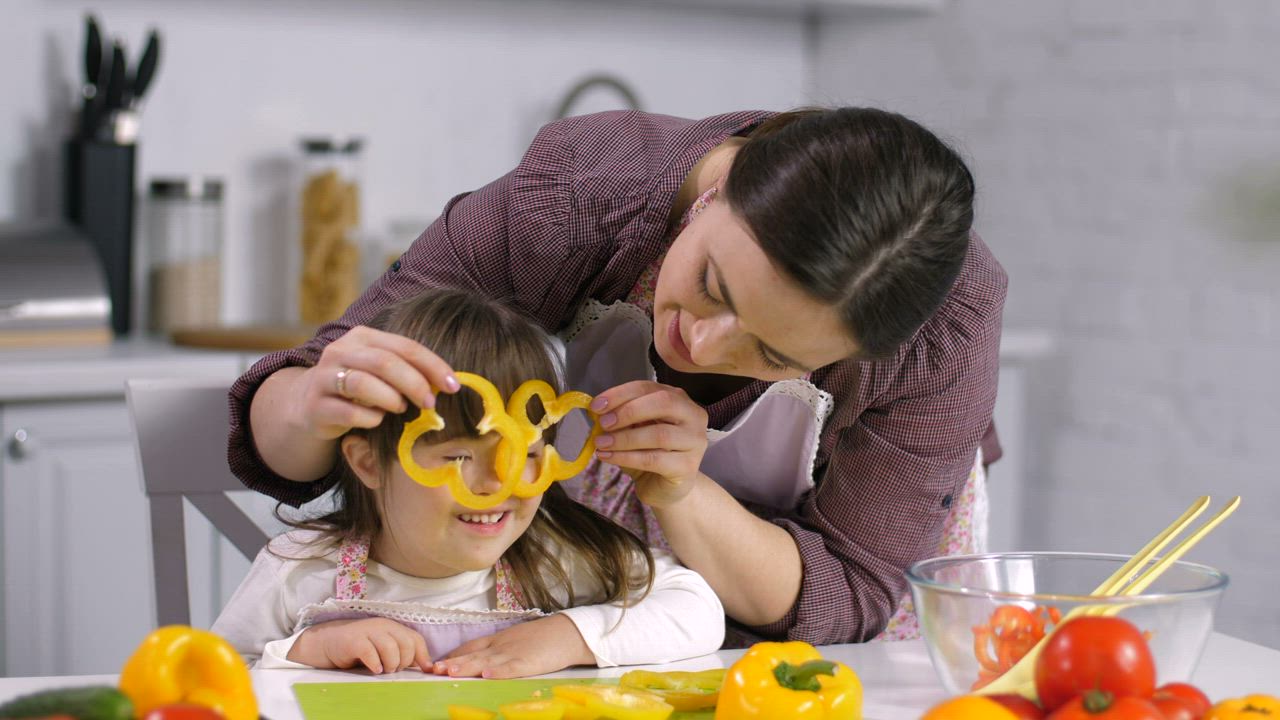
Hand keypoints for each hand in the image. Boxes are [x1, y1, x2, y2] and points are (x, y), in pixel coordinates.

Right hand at [287, 618, 431, 673]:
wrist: (330, 642)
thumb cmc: (360, 647)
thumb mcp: (384, 647)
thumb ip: (402, 653)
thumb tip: (426, 667)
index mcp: (394, 627)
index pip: (416, 639)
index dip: (422, 656)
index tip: (424, 670)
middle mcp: (383, 626)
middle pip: (406, 644)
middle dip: (404, 661)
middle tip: (394, 669)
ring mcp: (368, 631)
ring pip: (391, 647)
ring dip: (391, 664)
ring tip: (384, 670)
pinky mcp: (354, 641)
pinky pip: (370, 652)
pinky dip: (375, 664)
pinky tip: (374, 669)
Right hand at [296, 325, 460, 439]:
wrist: (309, 406)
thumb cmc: (359, 389)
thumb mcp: (380, 371)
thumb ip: (408, 369)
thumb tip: (449, 383)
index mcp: (362, 337)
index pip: (404, 346)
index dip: (432, 365)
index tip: (453, 385)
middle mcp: (340, 351)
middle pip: (384, 363)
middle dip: (414, 383)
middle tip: (429, 403)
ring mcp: (324, 378)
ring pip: (363, 384)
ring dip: (391, 399)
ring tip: (400, 409)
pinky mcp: (316, 406)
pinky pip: (349, 413)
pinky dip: (371, 418)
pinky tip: (377, 420)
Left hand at [435, 615, 593, 678]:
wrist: (568, 632)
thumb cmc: (542, 638)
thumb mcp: (515, 640)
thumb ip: (496, 649)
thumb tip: (476, 661)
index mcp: (498, 640)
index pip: (470, 647)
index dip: (453, 656)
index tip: (435, 665)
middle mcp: (502, 646)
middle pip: (473, 655)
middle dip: (452, 663)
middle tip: (433, 670)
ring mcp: (514, 653)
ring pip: (486, 661)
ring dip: (467, 666)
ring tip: (450, 671)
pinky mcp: (529, 661)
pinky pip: (512, 667)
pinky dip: (499, 671)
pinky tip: (487, 674)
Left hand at [590, 381, 707, 507]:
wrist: (665, 487)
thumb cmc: (649, 452)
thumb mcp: (634, 429)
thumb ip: (622, 417)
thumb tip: (599, 410)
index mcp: (678, 399)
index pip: (649, 388)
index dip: (621, 394)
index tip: (596, 405)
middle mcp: (693, 416)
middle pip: (663, 403)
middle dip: (629, 411)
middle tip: (604, 423)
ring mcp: (694, 441)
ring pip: (659, 434)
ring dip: (625, 438)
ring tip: (601, 443)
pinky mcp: (687, 466)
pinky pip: (653, 459)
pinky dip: (626, 457)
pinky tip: (607, 457)